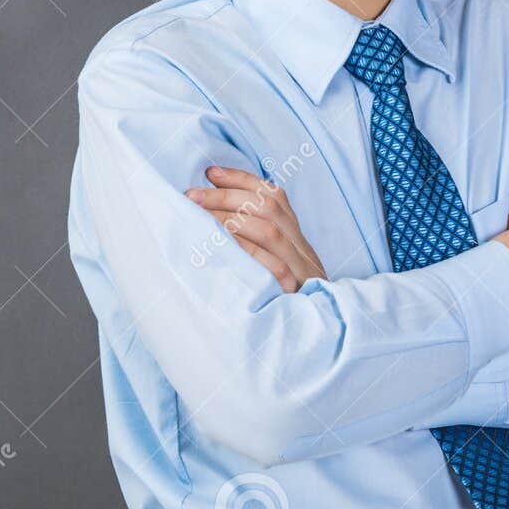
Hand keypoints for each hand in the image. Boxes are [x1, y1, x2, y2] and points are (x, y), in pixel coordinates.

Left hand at [186, 165, 327, 292]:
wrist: (315, 336)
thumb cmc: (284, 300)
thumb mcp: (276, 266)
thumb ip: (257, 243)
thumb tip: (214, 216)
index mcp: (296, 238)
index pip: (275, 196)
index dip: (243, 179)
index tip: (211, 171)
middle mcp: (301, 249)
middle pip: (269, 207)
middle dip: (228, 196)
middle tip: (192, 194)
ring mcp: (299, 269)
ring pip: (270, 231)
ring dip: (230, 218)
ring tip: (198, 214)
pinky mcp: (293, 290)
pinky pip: (269, 266)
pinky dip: (243, 250)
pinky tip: (217, 245)